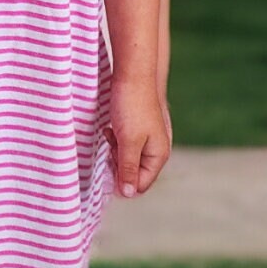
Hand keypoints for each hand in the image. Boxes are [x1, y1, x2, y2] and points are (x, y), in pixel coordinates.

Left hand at [107, 78, 171, 198]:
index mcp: (159, 155)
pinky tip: (110, 129)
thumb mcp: (128, 141)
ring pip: (127, 158)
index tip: (107, 168)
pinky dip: (115, 139)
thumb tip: (127, 193)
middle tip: (111, 148)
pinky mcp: (137, 128)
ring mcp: (148, 138)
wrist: (132, 74)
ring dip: (115, 151)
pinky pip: (124, 144)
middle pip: (133, 172)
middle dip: (118, 164)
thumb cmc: (132, 106)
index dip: (122, 181)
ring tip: (111, 136)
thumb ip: (128, 168)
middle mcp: (156, 149)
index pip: (140, 184)